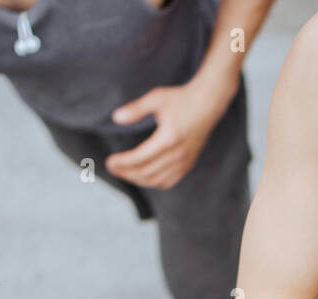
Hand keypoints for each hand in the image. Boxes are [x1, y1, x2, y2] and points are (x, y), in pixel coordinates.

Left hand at [106, 76, 234, 188]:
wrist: (208, 103)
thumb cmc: (181, 99)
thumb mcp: (157, 98)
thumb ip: (136, 108)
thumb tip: (116, 118)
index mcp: (169, 139)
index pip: (140, 158)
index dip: (123, 163)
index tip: (109, 161)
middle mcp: (178, 155)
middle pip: (146, 172)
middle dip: (126, 172)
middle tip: (111, 167)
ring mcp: (184, 162)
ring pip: (156, 180)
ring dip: (138, 179)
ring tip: (124, 172)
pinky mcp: (188, 164)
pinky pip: (168, 181)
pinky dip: (153, 182)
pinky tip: (142, 177)